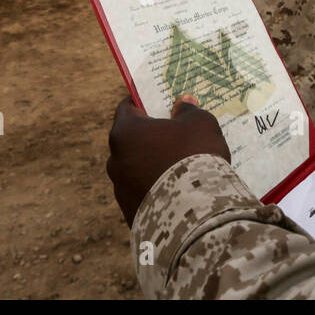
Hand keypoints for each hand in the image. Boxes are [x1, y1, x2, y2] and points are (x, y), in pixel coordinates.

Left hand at [107, 95, 229, 226]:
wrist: (194, 213)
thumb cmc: (194, 156)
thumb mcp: (199, 123)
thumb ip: (188, 110)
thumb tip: (181, 104)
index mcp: (125, 132)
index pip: (127, 107)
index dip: (143, 102)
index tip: (158, 101)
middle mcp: (115, 160)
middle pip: (131, 140)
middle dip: (151, 136)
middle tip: (175, 135)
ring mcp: (121, 190)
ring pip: (136, 169)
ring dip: (153, 165)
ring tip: (181, 168)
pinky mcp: (131, 213)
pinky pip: (144, 194)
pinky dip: (157, 190)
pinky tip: (180, 192)